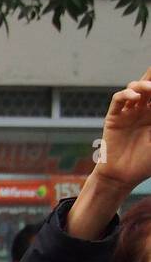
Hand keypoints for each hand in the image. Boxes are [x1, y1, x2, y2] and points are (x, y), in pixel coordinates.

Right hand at [91, 68, 150, 192]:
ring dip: (143, 85)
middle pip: (149, 86)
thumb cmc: (145, 163)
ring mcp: (128, 113)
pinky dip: (126, 94)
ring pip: (135, 88)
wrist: (122, 177)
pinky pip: (118, 100)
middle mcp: (143, 110)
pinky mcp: (114, 117)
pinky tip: (135, 97)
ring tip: (150, 89)